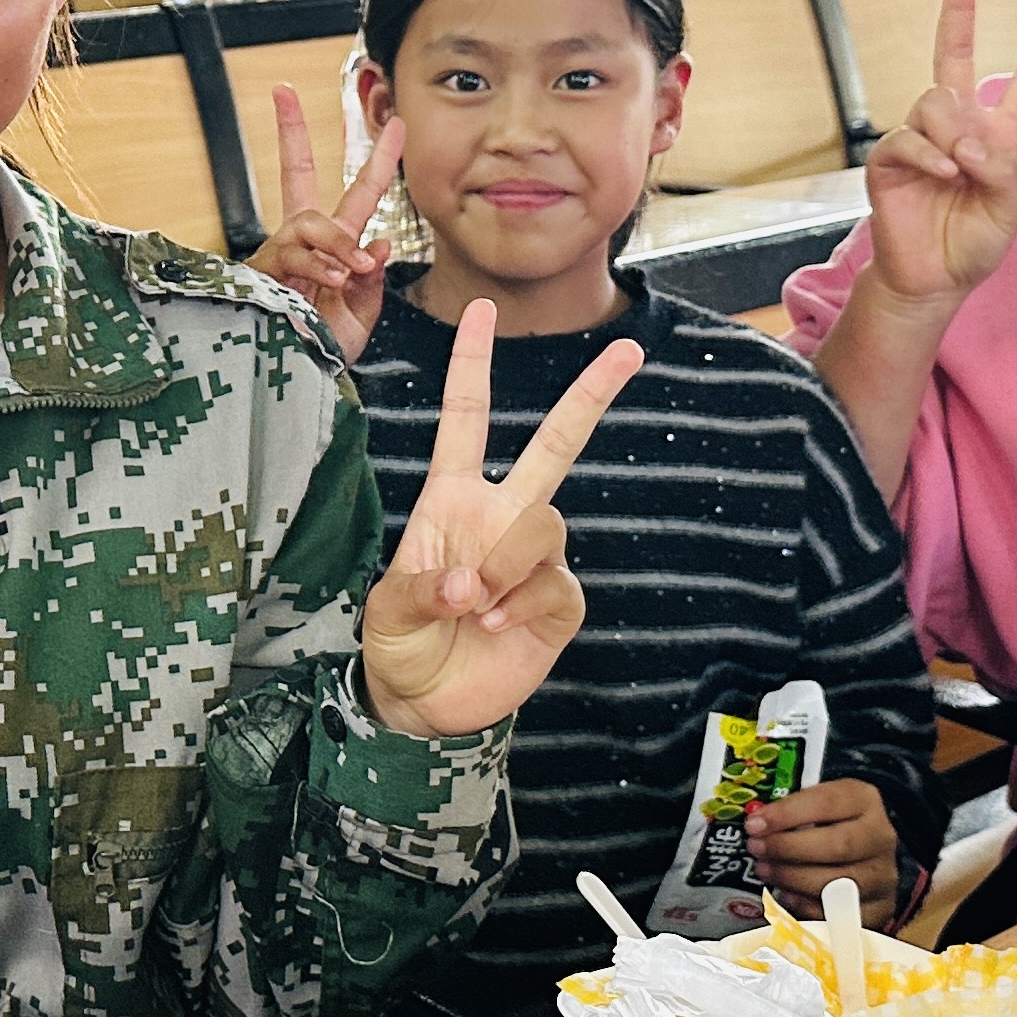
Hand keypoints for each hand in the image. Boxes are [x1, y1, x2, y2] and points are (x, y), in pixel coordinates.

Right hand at [252, 87, 397, 360]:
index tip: (395, 122)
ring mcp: (282, 253)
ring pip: (310, 220)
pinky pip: (294, 252)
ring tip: (351, 271)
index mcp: (337, 246)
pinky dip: (321, 264)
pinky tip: (336, 279)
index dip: (377, 157)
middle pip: (295, 173)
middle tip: (283, 92)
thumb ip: (372, 283)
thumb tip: (378, 245)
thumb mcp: (360, 317)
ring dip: (336, 242)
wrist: (295, 382)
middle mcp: (306, 240)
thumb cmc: (322, 350)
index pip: (359, 191)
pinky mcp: (264, 272)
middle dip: (289, 131)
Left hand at [361, 299, 640, 738]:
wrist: (424, 707)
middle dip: (591, 397)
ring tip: (473, 607)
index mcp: (450, 498)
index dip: (472, 366)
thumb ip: (423, 588)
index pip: (466, 420)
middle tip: (630, 350)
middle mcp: (500, 516)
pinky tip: (494, 626)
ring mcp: (533, 558)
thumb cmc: (398, 644)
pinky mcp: (557, 602)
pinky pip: (555, 582)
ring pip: (545, 523)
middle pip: (554, 446)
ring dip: (505, 563)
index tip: (482, 310)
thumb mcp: (386, 610)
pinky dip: (520, 602)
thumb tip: (472, 584)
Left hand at [750, 776, 900, 920]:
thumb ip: (793, 812)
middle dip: (788, 848)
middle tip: (757, 848)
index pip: (828, 803)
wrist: (863, 856)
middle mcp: (881, 837)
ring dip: (792, 878)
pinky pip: (839, 913)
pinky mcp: (879, 909)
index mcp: (864, 801)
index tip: (754, 824)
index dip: (787, 814)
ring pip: (837, 882)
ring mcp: (882, 876)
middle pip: (837, 845)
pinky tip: (786, 895)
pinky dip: (806, 905)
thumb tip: (757, 826)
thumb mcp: (815, 806)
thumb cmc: (829, 825)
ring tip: (765, 870)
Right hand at [858, 0, 1016, 310]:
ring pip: (935, 101)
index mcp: (998, 134)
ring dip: (953, 133)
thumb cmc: (974, 244)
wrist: (933, 280)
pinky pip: (908, 138)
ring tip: (959, 170)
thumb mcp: (1010, 208)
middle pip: (954, 52)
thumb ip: (1000, 169)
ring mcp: (922, 139)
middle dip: (958, 8)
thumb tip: (966, 143)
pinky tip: (942, 174)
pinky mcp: (890, 161)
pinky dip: (928, 154)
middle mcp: (958, 126)